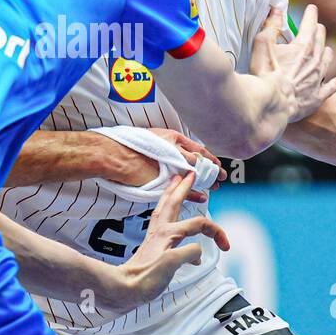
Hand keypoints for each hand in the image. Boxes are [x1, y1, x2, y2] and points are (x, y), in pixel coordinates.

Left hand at [98, 172, 229, 314]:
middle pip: (174, 200)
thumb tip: (198, 252)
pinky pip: (162, 220)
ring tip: (177, 183)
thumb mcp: (172, 265)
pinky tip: (173, 218)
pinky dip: (170, 212)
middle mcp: (160, 230)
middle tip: (192, 173)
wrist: (125, 289)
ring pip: (166, 207)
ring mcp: (155, 236)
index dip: (216, 232)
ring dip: (173, 192)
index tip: (225, 245)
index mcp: (168, 233)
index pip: (199, 223)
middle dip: (184, 186)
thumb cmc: (145, 279)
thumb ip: (189, 253)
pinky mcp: (152, 244)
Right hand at [101, 128, 226, 201]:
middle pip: (200, 162)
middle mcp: (175, 151)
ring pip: (195, 175)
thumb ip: (164, 143)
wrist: (114, 155)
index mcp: (172, 138)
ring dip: (206, 181)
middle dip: (212, 170)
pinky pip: (184, 188)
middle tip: (222, 175)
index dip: (208, 157)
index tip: (216, 162)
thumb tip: (171, 146)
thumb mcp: (151, 137)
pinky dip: (194, 194)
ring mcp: (170, 166)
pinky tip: (202, 197)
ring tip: (215, 186)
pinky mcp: (165, 180)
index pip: (197, 148)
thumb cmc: (127, 145)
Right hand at [250, 4, 335, 121]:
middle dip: (319, 32)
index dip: (311, 15)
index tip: (312, 8)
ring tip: (327, 50)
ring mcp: (318, 79)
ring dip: (327, 53)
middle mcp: (315, 60)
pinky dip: (334, 82)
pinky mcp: (317, 97)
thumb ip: (271, 26)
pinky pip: (330, 87)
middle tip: (317, 27)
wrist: (274, 105)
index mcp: (303, 46)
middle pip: (320, 41)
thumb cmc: (265, 74)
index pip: (310, 24)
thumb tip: (277, 9)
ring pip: (327, 61)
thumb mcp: (263, 45)